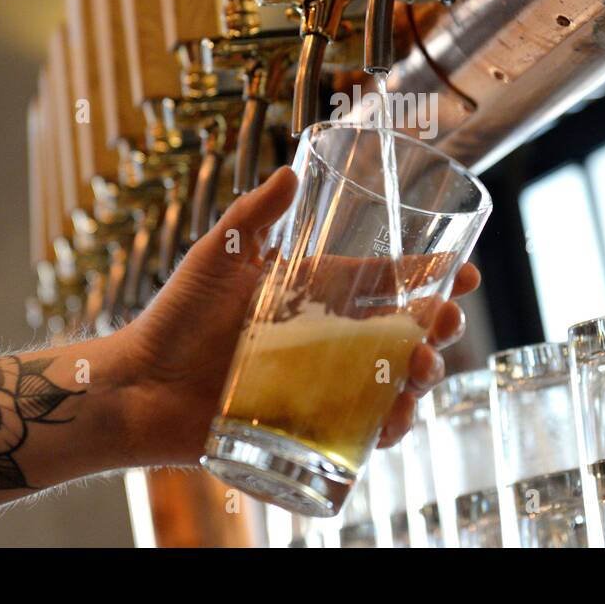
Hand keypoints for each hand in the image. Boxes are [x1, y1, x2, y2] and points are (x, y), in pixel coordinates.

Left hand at [111, 167, 477, 466]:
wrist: (136, 385)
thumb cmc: (174, 318)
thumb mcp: (216, 257)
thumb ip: (252, 216)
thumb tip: (288, 171)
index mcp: (314, 295)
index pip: (385, 282)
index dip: (430, 274)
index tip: (467, 269)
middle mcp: (326, 340)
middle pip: (402, 333)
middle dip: (437, 328)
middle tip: (446, 322)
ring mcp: (320, 385)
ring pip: (391, 383)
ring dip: (420, 379)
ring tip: (420, 373)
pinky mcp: (307, 427)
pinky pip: (360, 432)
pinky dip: (386, 429)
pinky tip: (393, 422)